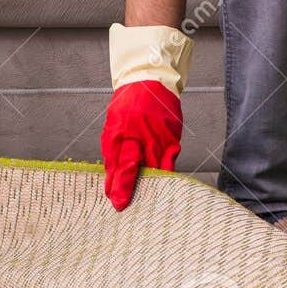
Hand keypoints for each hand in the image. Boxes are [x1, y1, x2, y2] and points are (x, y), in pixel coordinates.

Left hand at [101, 80, 181, 209]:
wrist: (149, 82)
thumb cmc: (127, 107)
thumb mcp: (112, 129)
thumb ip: (112, 159)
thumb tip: (110, 188)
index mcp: (124, 134)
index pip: (124, 168)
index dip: (121, 189)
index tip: (119, 205)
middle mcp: (146, 137)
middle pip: (145, 173)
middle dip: (139, 190)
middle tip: (134, 205)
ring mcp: (163, 137)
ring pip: (160, 171)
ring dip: (153, 184)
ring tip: (146, 196)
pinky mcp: (175, 138)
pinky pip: (171, 163)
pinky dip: (164, 173)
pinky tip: (158, 178)